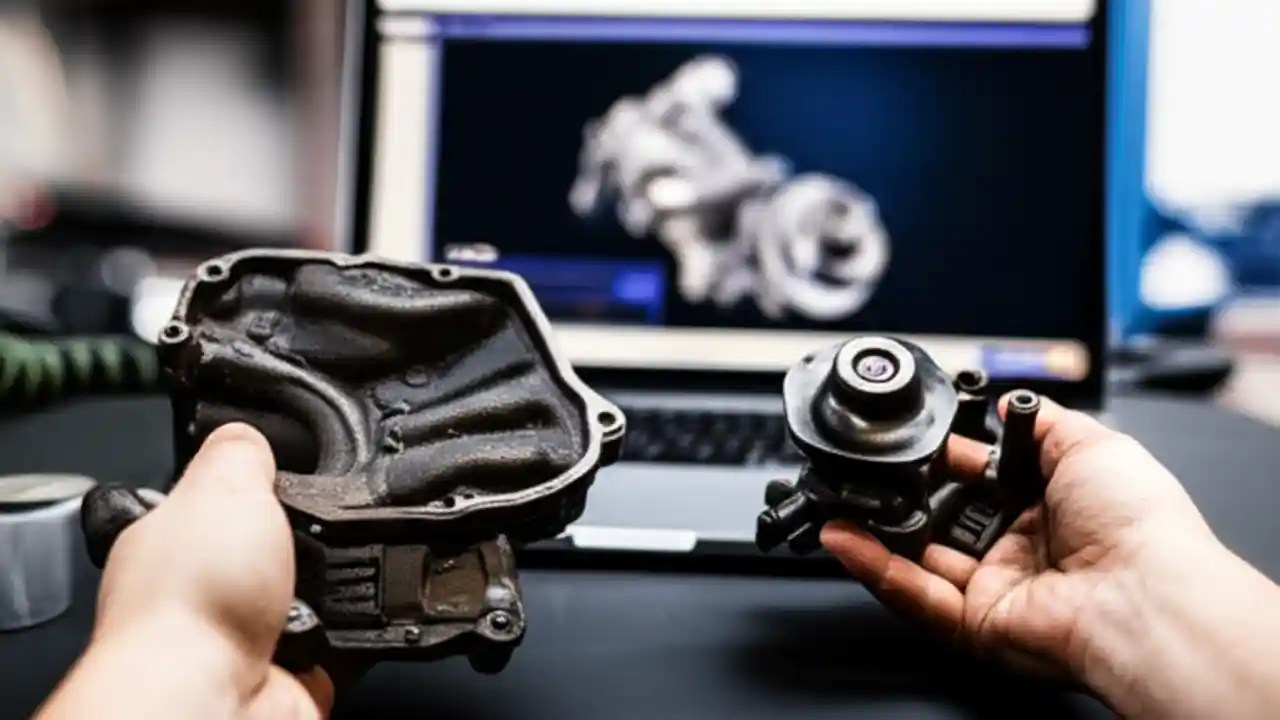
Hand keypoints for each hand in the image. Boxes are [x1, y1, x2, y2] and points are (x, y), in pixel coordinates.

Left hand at [39, 424, 332, 718]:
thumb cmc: (189, 603)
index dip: (256, 483)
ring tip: (332, 579)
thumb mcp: (223, 481)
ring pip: (319, 593)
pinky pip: (348, 644)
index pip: (220, 499)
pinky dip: (359, 633)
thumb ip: (240, 450)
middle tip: (317, 532)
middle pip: (279, 546)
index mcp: (173, 541)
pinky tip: (348, 622)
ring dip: (339, 586)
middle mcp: (207, 593)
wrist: (211, 699)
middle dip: (311, 538)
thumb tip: (251, 433)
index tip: (288, 471)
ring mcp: (251, 638)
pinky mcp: (295, 675)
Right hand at [821, 395, 1218, 680]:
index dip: (943, 459)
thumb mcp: (1092, 442)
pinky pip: (915, 596)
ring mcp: (997, 588)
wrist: (1147, 594)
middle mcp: (1022, 549)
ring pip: (919, 560)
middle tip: (870, 473)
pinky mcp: (976, 625)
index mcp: (1051, 507)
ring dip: (875, 533)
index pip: (978, 478)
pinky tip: (844, 539)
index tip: (910, 441)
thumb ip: (1039, 420)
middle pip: (944, 520)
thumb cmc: (1138, 523)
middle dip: (904, 496)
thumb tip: (1007, 402)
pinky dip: (874, 568)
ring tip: (840, 504)